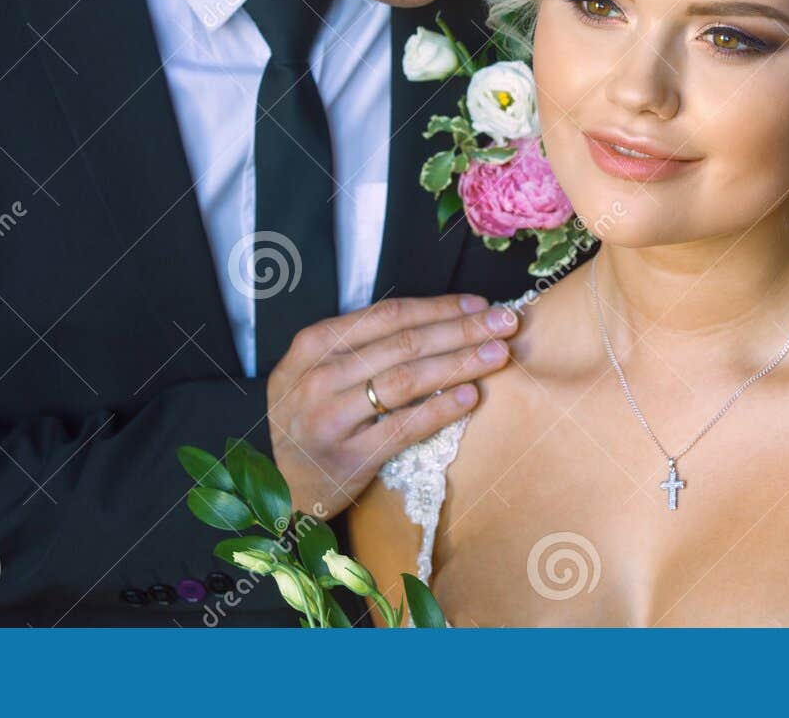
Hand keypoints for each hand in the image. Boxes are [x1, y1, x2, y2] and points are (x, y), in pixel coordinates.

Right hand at [266, 294, 521, 518]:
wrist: (284, 484)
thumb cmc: (313, 418)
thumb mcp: (317, 370)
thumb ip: (361, 345)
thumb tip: (437, 319)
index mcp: (314, 345)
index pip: (387, 315)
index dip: (438, 307)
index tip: (478, 303)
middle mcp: (319, 376)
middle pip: (403, 343)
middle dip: (461, 329)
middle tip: (504, 323)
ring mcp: (331, 417)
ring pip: (406, 380)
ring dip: (459, 363)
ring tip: (497, 355)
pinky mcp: (350, 456)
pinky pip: (405, 426)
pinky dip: (441, 408)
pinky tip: (471, 396)